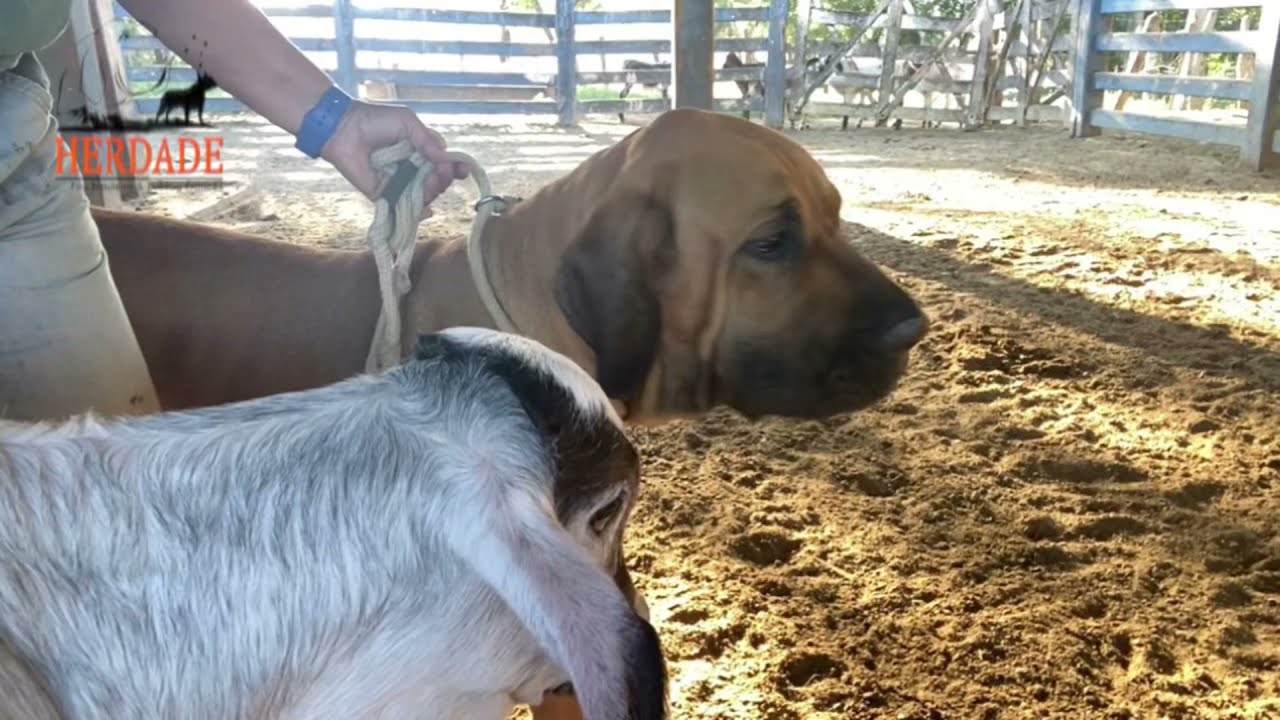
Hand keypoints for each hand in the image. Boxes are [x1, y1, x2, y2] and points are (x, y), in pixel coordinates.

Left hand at [321, 100, 469, 218]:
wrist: (344, 129)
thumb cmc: (375, 120)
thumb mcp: (408, 122)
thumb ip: (428, 141)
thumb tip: (447, 159)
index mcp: (420, 151)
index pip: (444, 164)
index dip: (456, 168)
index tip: (463, 170)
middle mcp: (412, 169)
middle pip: (438, 182)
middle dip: (443, 179)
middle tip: (440, 174)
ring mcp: (400, 183)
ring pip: (426, 196)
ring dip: (432, 191)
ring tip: (427, 182)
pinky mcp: (385, 195)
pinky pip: (406, 209)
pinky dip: (419, 213)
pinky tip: (426, 209)